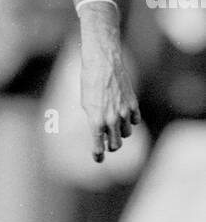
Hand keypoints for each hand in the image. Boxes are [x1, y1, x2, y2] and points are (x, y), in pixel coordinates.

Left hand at [78, 6, 139, 160]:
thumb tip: (100, 133)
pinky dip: (130, 121)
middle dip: (111, 146)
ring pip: (126, 134)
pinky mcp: (133, 103)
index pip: (98, 146)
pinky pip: (135, 121)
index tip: (98, 158)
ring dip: (120, 133)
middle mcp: (111, 119)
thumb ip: (93, 120)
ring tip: (114, 127)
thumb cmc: (89, 82)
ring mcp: (124, 112)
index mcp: (96, 121)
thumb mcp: (86, 103)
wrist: (103, 63)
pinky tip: (125, 117)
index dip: (98, 155)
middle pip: (116, 145)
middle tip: (107, 143)